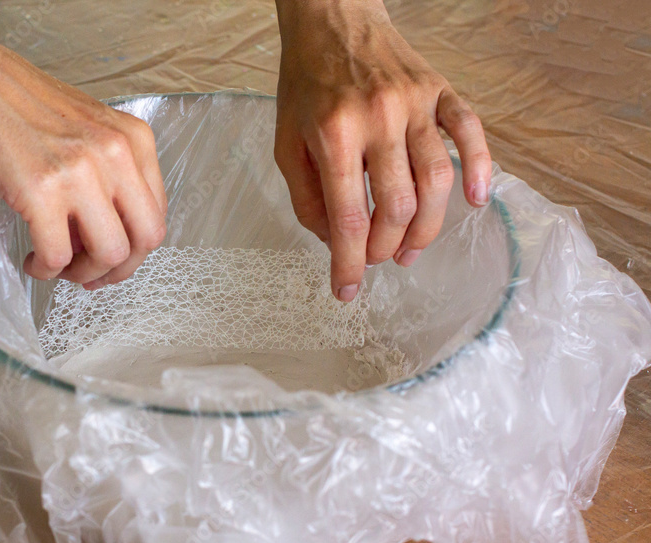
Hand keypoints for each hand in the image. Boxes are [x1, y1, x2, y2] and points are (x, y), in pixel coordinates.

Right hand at [0, 38, 167, 288]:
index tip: (107, 259)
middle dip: (116, 269)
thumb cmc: (13, 104)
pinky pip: (57, 255)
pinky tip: (31, 259)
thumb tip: (105, 232)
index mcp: (133, 139)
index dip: (133, 249)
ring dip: (81, 274)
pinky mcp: (40, 190)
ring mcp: (79, 172)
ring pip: (108, 254)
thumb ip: (107, 174)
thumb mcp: (83, 131)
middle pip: (143, 240)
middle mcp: (115, 153)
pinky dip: (45, 269)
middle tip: (86, 273)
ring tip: (55, 264)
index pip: (156, 215)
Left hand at [274, 0, 490, 301]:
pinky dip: (481, 169)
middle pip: (397, 205)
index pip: (348, 217)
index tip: (346, 292)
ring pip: (437, 180)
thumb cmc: (306, 85)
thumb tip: (334, 244)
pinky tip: (474, 203)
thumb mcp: (285, 143)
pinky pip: (472, 132)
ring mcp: (415, 103)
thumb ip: (306, 198)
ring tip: (410, 250)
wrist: (333, 20)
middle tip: (376, 260)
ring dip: (427, 228)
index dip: (348, 263)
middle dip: (385, 247)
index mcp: (333, 134)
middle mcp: (378, 118)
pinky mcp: (441, 90)